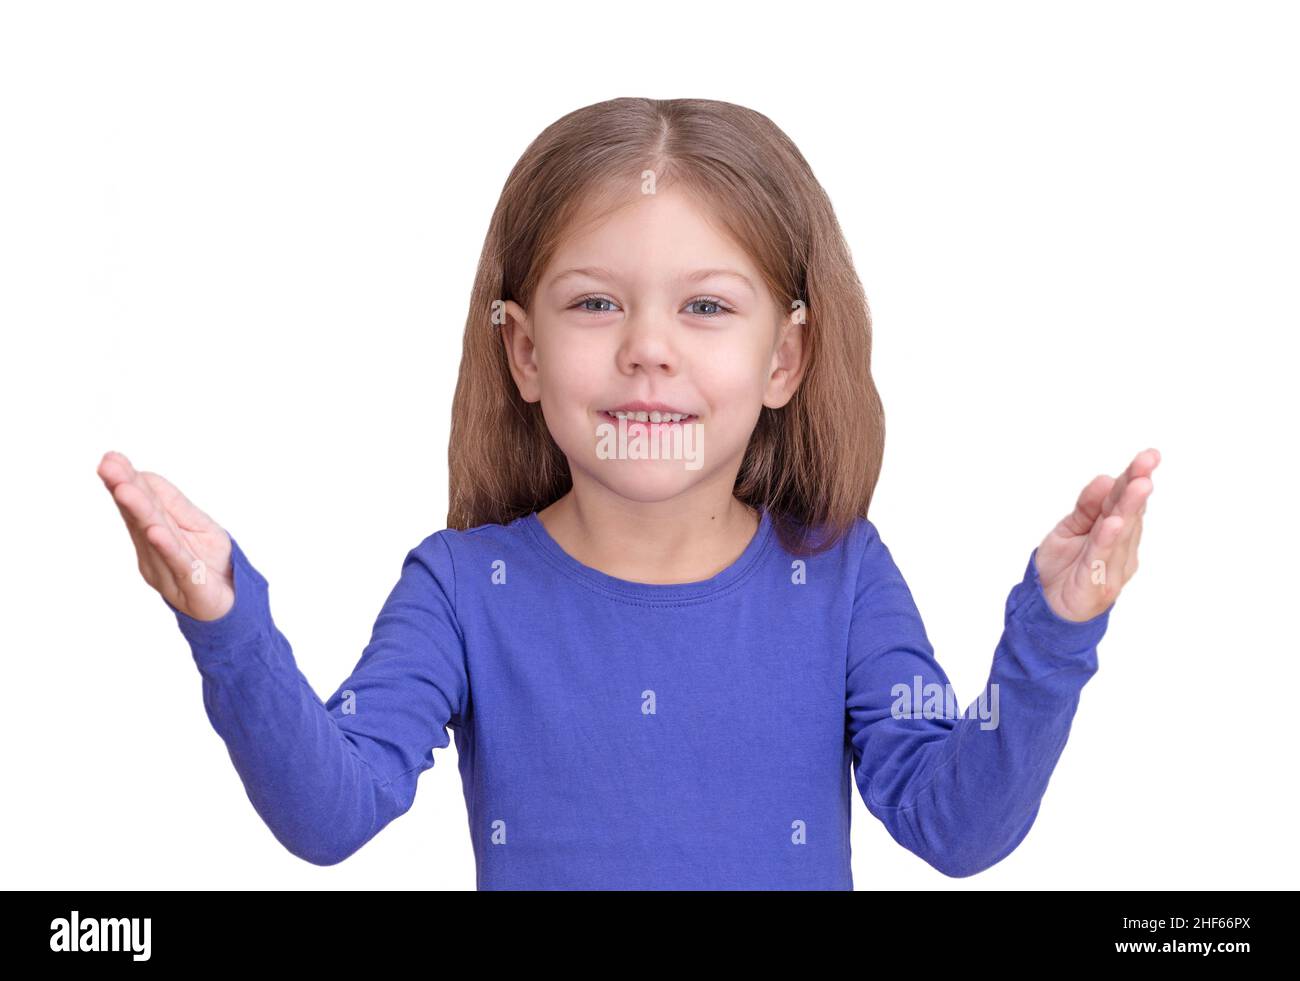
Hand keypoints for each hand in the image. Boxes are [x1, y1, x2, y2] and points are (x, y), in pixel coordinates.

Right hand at [98, 450, 234, 620]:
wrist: (233, 604)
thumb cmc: (210, 562)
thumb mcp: (196, 525)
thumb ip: (171, 504)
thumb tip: (144, 474)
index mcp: (158, 532)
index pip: (142, 503)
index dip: (128, 480)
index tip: (111, 458)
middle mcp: (157, 550)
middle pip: (141, 516)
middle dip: (125, 489)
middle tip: (107, 466)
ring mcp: (171, 568)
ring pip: (155, 537)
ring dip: (140, 512)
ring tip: (124, 489)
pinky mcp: (192, 585)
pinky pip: (179, 563)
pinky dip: (166, 547)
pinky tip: (155, 532)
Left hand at [1034, 447, 1159, 621]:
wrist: (1046, 606)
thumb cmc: (1063, 566)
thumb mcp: (1069, 528)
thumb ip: (1086, 507)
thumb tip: (1105, 479)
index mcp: (1114, 530)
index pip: (1124, 500)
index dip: (1135, 477)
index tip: (1149, 456)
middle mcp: (1121, 546)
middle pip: (1128, 512)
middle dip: (1137, 485)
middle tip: (1148, 462)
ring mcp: (1113, 566)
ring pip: (1121, 531)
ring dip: (1129, 507)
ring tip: (1139, 484)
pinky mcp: (1098, 584)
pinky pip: (1102, 557)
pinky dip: (1108, 540)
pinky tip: (1113, 523)